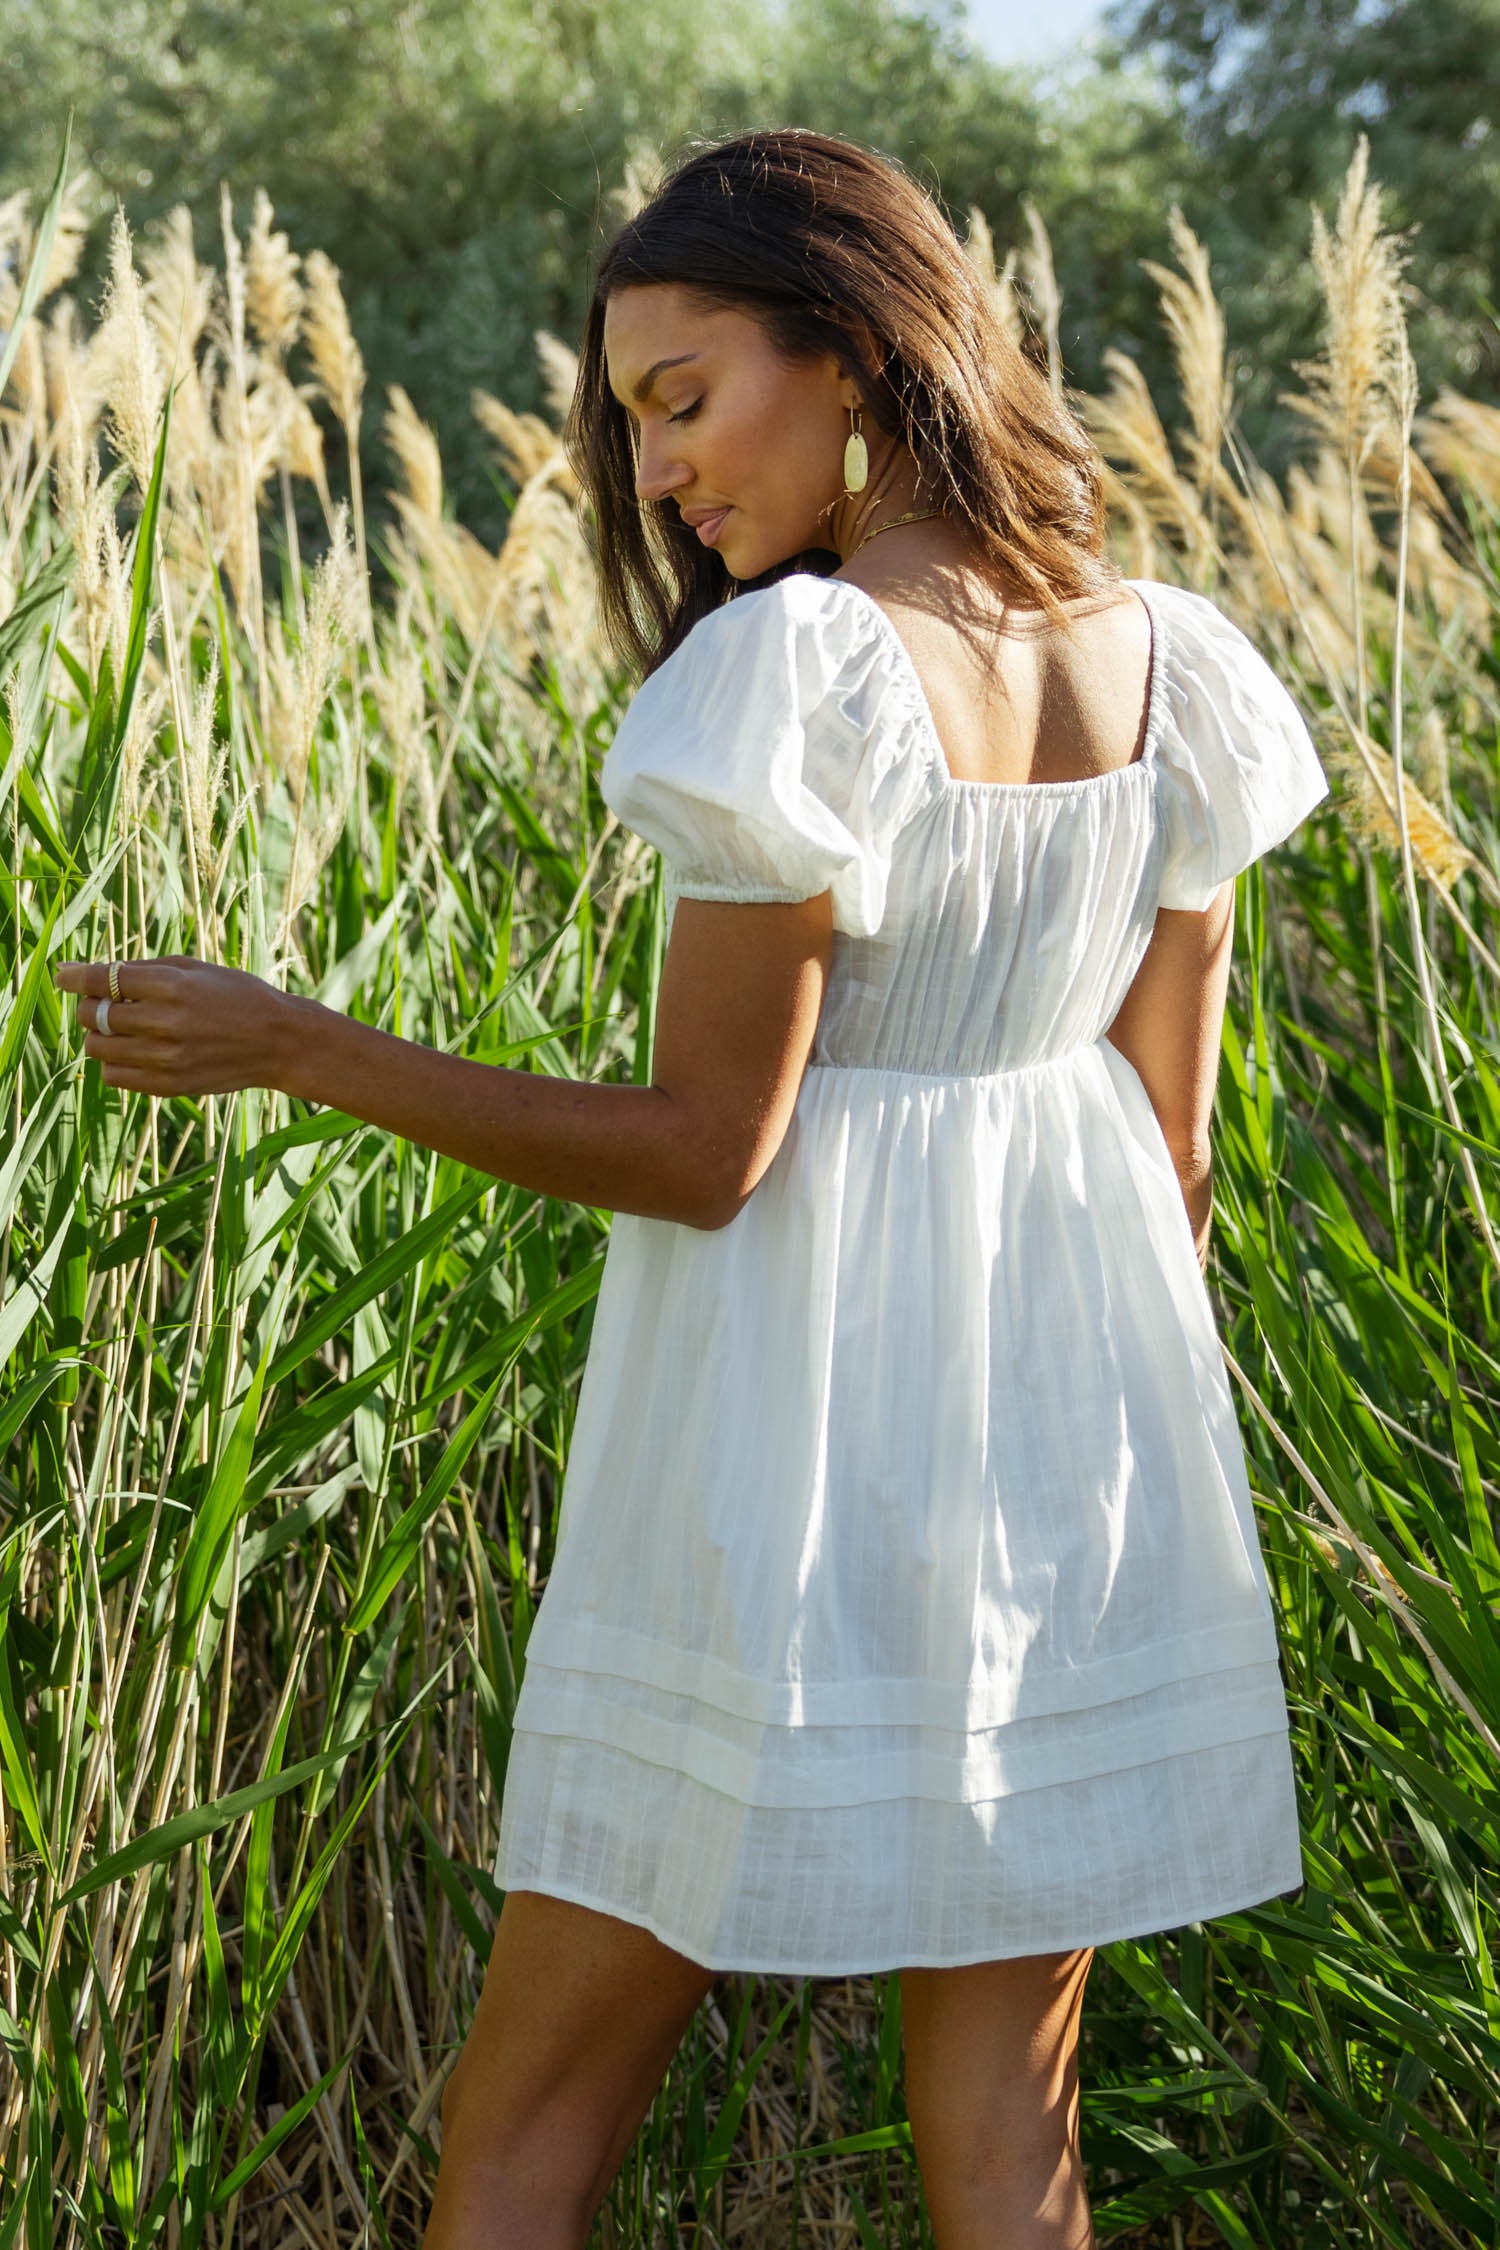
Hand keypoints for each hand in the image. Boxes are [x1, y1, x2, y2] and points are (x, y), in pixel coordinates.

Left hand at [52, 953, 294, 1097]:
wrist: (279, 1042)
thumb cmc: (237, 996)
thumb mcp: (195, 969)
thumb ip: (143, 970)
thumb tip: (86, 974)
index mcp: (174, 986)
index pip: (104, 980)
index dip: (75, 976)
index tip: (63, 974)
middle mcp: (167, 1022)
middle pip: (95, 1015)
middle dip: (88, 1006)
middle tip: (100, 1004)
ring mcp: (168, 1058)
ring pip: (98, 1049)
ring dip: (97, 1036)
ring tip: (116, 1030)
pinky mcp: (170, 1086)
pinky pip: (115, 1077)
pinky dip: (112, 1063)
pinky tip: (131, 1051)